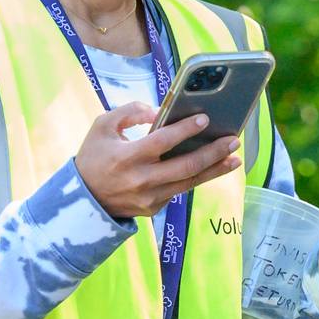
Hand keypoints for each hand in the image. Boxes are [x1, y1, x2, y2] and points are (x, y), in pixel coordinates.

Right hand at [76, 103, 240, 219]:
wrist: (84, 199)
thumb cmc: (94, 157)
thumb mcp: (102, 126)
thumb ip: (130, 112)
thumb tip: (160, 111)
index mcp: (127, 157)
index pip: (163, 141)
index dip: (185, 129)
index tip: (205, 119)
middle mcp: (142, 180)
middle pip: (186, 166)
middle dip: (214, 152)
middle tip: (233, 140)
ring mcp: (150, 197)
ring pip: (190, 182)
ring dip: (215, 169)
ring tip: (235, 158)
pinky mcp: (155, 208)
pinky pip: (180, 189)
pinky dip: (196, 177)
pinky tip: (212, 167)